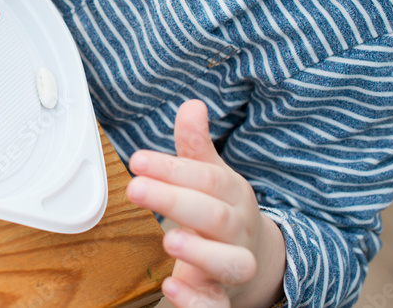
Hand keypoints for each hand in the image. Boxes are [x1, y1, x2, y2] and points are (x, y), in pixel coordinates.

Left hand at [125, 100, 285, 307]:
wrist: (257, 263)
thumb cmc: (221, 213)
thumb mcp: (211, 177)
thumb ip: (195, 146)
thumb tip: (192, 105)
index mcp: (233, 196)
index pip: (208, 179)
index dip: (174, 169)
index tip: (138, 160)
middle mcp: (238, 231)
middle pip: (215, 216)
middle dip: (175, 200)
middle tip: (135, 188)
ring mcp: (233, 266)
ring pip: (230, 263)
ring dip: (199, 252)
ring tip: (168, 239)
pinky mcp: (222, 297)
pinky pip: (217, 305)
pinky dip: (197, 300)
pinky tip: (173, 287)